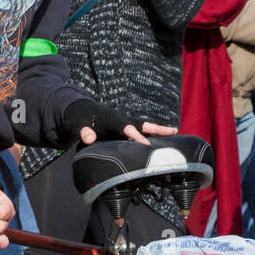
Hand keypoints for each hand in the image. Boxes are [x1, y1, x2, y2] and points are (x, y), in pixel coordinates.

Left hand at [61, 98, 176, 146]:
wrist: (82, 109)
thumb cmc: (80, 119)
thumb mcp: (79, 125)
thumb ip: (83, 132)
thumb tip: (88, 139)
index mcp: (112, 119)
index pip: (127, 129)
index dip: (136, 136)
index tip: (147, 145)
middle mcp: (122, 119)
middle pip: (142, 124)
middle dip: (157, 129)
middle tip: (173, 132)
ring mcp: (125, 121)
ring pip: (145, 125)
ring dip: (159, 129)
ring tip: (175, 131)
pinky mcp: (125, 125)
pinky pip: (141, 129)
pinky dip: (152, 132)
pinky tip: (163, 137)